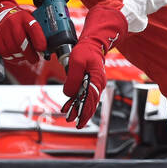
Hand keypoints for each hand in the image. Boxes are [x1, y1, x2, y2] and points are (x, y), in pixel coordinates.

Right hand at [0, 1, 44, 62]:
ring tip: (26, 57)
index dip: (39, 40)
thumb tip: (49, 40)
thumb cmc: (17, 18)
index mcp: (24, 17)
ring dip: (22, 56)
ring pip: (13, 50)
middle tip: (35, 59)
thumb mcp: (29, 16)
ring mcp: (2, 31)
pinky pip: (5, 53)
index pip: (33, 28)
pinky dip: (12, 57)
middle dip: (30, 54)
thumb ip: (38, 26)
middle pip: (22, 42)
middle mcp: (12, 23)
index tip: (42, 48)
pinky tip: (16, 55)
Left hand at [61, 5, 125, 127]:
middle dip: (81, 114)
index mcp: (97, 80)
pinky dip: (76, 101)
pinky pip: (83, 94)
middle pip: (89, 103)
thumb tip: (70, 94)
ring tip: (69, 117)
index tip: (79, 122)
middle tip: (73, 123)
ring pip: (86, 100)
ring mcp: (94, 84)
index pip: (90, 100)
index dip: (84, 112)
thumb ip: (73, 79)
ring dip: (77, 109)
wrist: (92, 44)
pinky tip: (69, 106)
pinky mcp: (89, 82)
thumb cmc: (86, 51)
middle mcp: (98, 84)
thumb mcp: (77, 63)